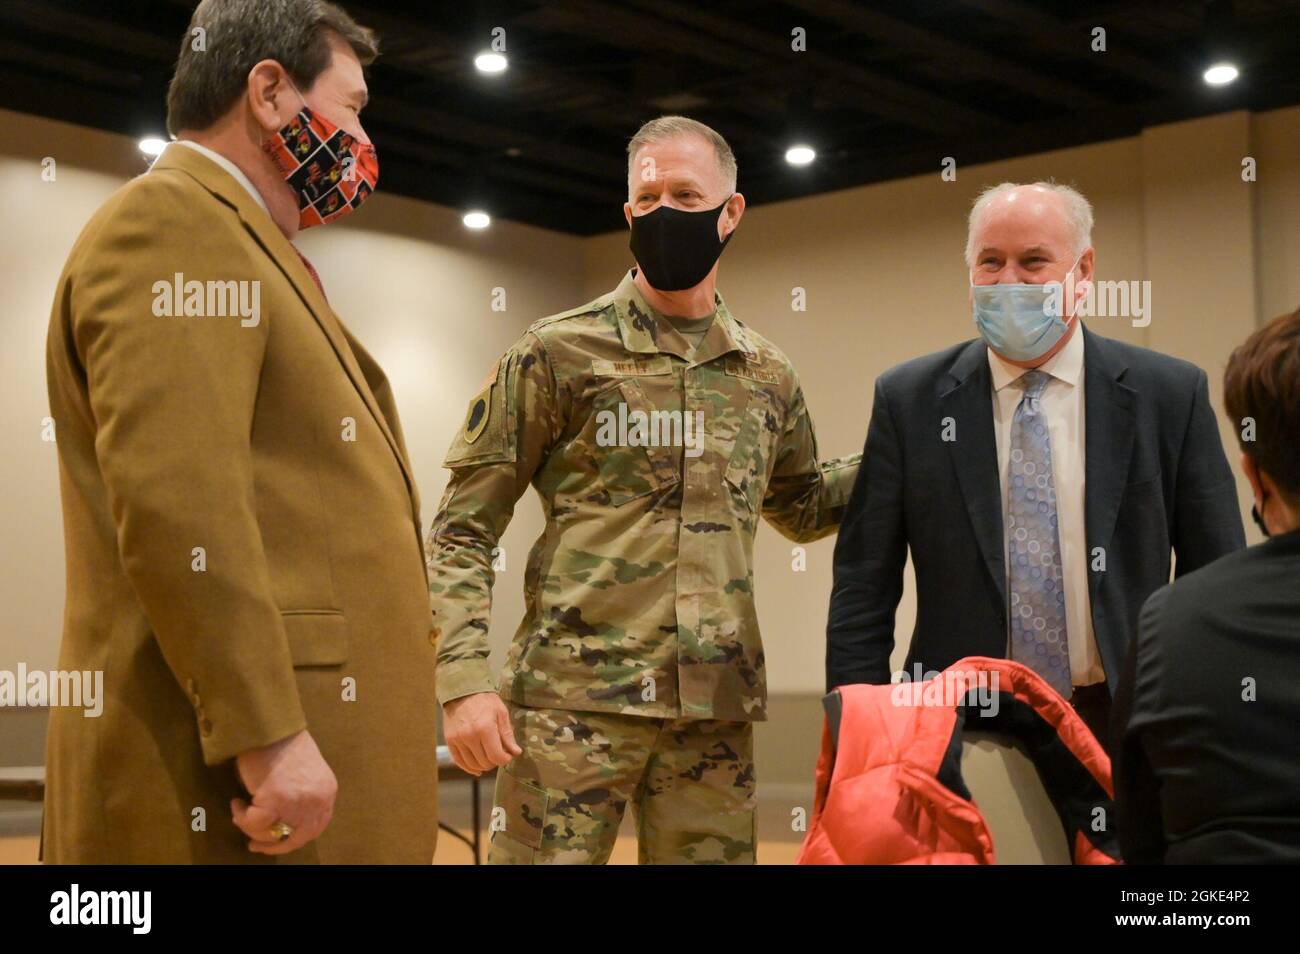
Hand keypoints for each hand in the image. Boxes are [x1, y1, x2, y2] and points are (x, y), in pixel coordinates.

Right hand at [232, 729, 336, 855]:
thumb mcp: (304, 774)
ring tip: (242, 811)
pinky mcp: (275, 801)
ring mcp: (297, 802)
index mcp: (327, 792)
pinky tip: (237, 804)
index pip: (316, 827)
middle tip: (255, 845)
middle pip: (297, 838)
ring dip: (252, 828)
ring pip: (272, 834)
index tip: (276, 841)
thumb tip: (281, 824)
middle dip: (274, 844)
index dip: (294, 838)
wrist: (269, 725)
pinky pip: (254, 824)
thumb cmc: (282, 743)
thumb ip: (302, 798)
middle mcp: (318, 800)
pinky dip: (242, 817)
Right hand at [443, 692, 521, 774]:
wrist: (462, 690)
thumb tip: (515, 752)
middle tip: (499, 754)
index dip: (505, 759)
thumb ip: (507, 735)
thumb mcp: (501, 713)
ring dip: (483, 765)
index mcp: (485, 728)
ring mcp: (458, 739)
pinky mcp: (450, 741)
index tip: (508, 756)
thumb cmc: (484, 700)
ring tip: (489, 758)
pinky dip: (468, 767)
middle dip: (495, 762)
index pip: (496, 757)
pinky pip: (459, 761)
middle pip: (485, 762)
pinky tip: (477, 769)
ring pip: (472, 764)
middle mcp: (470, 736)